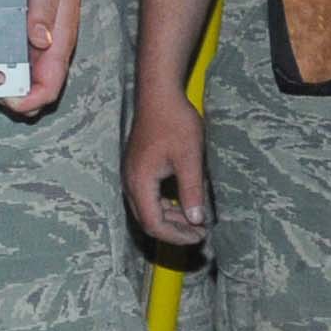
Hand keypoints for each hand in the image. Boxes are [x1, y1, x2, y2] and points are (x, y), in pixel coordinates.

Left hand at [8, 0, 93, 120]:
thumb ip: (44, 11)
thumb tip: (40, 40)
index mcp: (59, 41)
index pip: (50, 87)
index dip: (29, 101)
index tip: (6, 98)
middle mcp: (50, 46)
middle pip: (35, 89)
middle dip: (12, 96)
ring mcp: (40, 42)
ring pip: (24, 77)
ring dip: (5, 82)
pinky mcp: (29, 33)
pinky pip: (17, 59)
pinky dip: (2, 65)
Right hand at [127, 94, 209, 247]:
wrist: (159, 95)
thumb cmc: (174, 122)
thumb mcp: (189, 158)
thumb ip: (192, 191)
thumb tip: (196, 220)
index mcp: (140, 182)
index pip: (153, 224)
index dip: (176, 236)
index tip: (199, 236)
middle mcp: (131, 182)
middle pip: (147, 220)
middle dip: (173, 231)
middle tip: (199, 234)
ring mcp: (132, 175)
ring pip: (147, 209)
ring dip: (170, 219)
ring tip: (195, 221)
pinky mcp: (137, 169)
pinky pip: (148, 197)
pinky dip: (165, 206)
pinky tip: (183, 204)